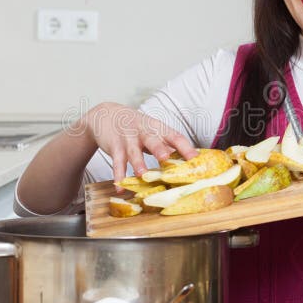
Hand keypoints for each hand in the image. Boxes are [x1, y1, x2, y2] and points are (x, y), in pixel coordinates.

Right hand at [81, 102, 197, 182]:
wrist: (107, 115)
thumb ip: (167, 145)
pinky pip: (117, 162)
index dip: (185, 147)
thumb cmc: (137, 127)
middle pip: (153, 140)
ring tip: (142, 175)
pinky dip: (118, 175)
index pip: (175, 136)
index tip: (195, 158)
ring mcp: (129, 139)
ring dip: (138, 163)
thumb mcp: (153, 131)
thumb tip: (188, 160)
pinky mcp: (115, 147)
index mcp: (158, 128)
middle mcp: (144, 132)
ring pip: (134, 152)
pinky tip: (120, 187)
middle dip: (159, 149)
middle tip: (166, 158)